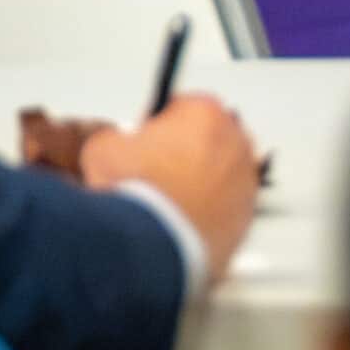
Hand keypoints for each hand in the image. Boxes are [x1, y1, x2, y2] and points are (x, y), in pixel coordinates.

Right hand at [80, 96, 259, 284]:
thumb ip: (117, 137)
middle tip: (156, 171)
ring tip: (166, 202)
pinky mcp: (245, 220)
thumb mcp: (103, 148)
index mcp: (205, 114)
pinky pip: (227, 210)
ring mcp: (244, 184)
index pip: (185, 106)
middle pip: (210, 140)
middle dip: (187, 152)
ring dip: (201, 184)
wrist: (151, 244)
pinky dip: (209, 215)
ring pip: (223, 176)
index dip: (160, 124)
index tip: (147, 138)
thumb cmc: (136, 193)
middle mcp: (234, 145)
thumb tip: (114, 145)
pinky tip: (179, 224)